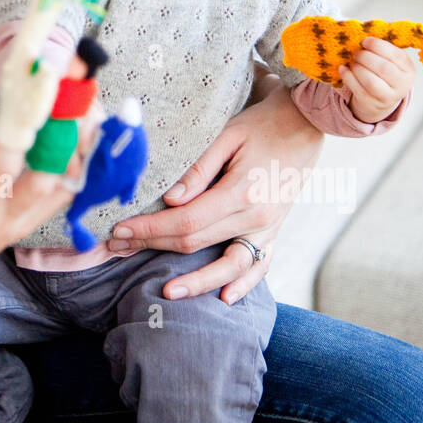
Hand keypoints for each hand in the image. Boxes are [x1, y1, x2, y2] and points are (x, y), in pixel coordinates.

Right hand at [0, 63, 88, 305]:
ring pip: (46, 180)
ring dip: (66, 139)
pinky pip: (60, 197)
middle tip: (46, 71)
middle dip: (30, 113)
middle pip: (11, 157)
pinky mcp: (26, 227)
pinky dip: (76, 167)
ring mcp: (7, 221)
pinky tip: (87, 133)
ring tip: (78, 99)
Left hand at [105, 81, 323, 303]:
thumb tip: (170, 200)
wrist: (306, 123)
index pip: (186, 221)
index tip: (119, 231)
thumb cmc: (264, 123)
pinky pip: (259, 265)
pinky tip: (223, 298)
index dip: (150, 228)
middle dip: (153, 246)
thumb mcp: (228, 134)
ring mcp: (269, 228)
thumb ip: (199, 168)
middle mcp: (257, 217)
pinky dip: (243, 285)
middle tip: (117, 249)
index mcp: (242, 192)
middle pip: (196, 242)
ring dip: (196, 281)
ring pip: (227, 265)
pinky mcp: (274, 231)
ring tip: (167, 292)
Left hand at [337, 38, 413, 122]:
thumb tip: (361, 32)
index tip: (365, 41)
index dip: (378, 46)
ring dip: (357, 67)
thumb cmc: (383, 73)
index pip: (396, 55)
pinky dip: (348, 77)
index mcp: (408, 68)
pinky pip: (358, 90)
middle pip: (383, 68)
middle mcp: (402, 84)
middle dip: (365, 57)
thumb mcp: (389, 60)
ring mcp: (388, 97)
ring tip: (352, 61)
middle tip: (357, 52)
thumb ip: (381, 48)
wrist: (381, 99)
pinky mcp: (372, 104)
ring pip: (370, 81)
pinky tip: (343, 69)